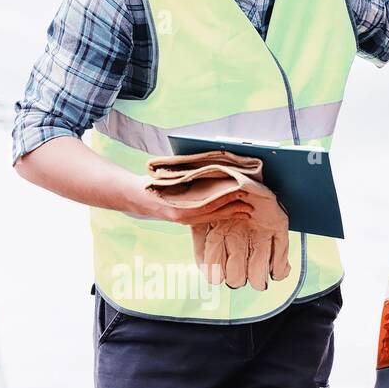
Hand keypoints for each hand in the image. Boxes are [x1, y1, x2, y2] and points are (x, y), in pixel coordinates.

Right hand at [127, 173, 252, 224]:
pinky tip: (231, 213)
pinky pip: (206, 218)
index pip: (209, 204)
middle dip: (234, 209)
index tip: (241, 191)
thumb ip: (189, 175)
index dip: (226, 198)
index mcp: (179, 208)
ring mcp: (184, 220)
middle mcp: (183, 217)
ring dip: (230, 214)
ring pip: (212, 218)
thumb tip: (212, 167)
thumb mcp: (170, 176)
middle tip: (251, 204)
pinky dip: (220, 214)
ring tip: (246, 211)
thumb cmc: (154, 182)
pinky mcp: (186, 219)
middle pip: (214, 213)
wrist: (137, 196)